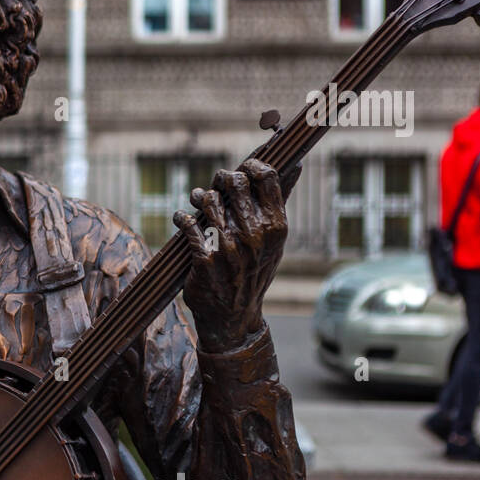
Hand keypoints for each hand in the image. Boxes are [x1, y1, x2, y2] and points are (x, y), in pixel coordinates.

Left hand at [173, 158, 293, 350]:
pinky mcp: (204, 258)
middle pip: (235, 181)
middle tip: (217, 184)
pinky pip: (188, 223)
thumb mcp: (275, 240)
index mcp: (276, 227)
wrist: (234, 315)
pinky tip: (182, 219)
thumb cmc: (254, 271)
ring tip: (199, 200)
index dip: (251, 165)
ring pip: (209, 199)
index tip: (242, 169)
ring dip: (200, 196)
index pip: (266, 176)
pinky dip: (182, 217)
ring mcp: (229, 247)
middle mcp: (254, 235)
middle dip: (222, 178)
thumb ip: (280, 201)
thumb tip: (297, 163)